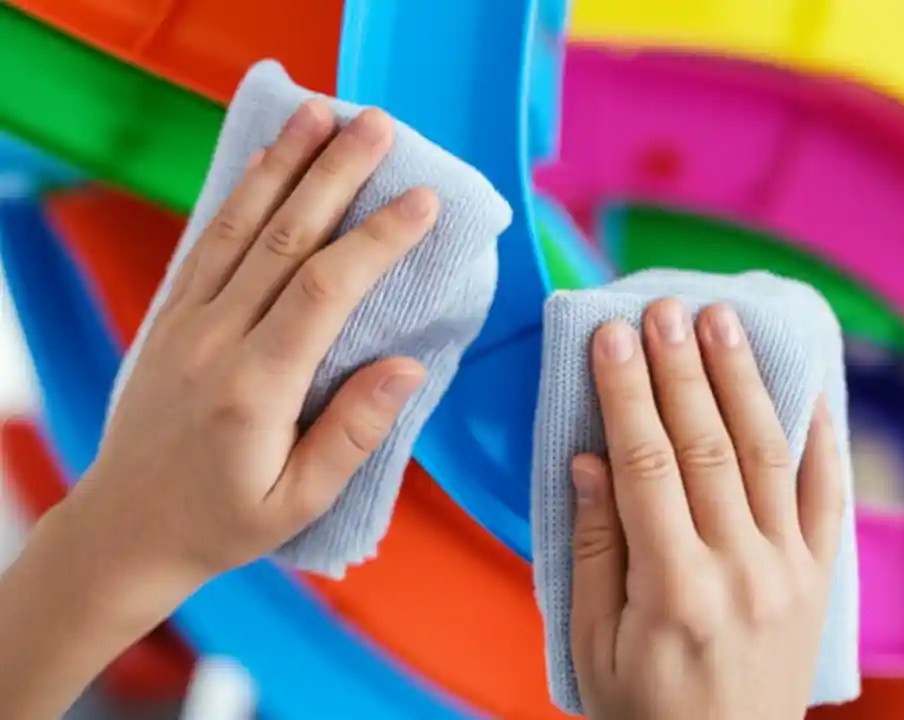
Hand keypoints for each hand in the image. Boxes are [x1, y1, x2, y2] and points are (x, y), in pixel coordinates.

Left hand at [0, 100, 437, 717]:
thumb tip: (410, 366)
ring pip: (241, 225)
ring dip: (284, 164)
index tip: (421, 201)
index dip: (375, 239)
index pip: (323, 292)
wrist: (126, 528)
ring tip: (322, 113)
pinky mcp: (171, 317)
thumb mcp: (300, 500)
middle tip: (379, 125)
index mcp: (255, 387)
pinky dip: (241, 194)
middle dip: (335, 174)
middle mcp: (215, 341)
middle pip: (283, 238)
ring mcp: (186, 322)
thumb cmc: (223, 522)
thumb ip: (354, 432)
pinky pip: (207, 241)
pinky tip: (268, 161)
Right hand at [570, 300, 846, 719]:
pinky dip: (821, 438)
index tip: (611, 335)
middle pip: (708, 446)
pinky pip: (828, 496)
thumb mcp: (592, 647)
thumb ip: (594, 551)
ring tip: (723, 321)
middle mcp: (740, 571)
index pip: (646, 466)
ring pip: (768, 455)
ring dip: (743, 382)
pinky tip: (808, 387)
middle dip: (682, 369)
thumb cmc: (644, 713)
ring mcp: (790, 572)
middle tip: (663, 307)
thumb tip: (589, 460)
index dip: (627, 394)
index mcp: (674, 590)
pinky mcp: (819, 579)